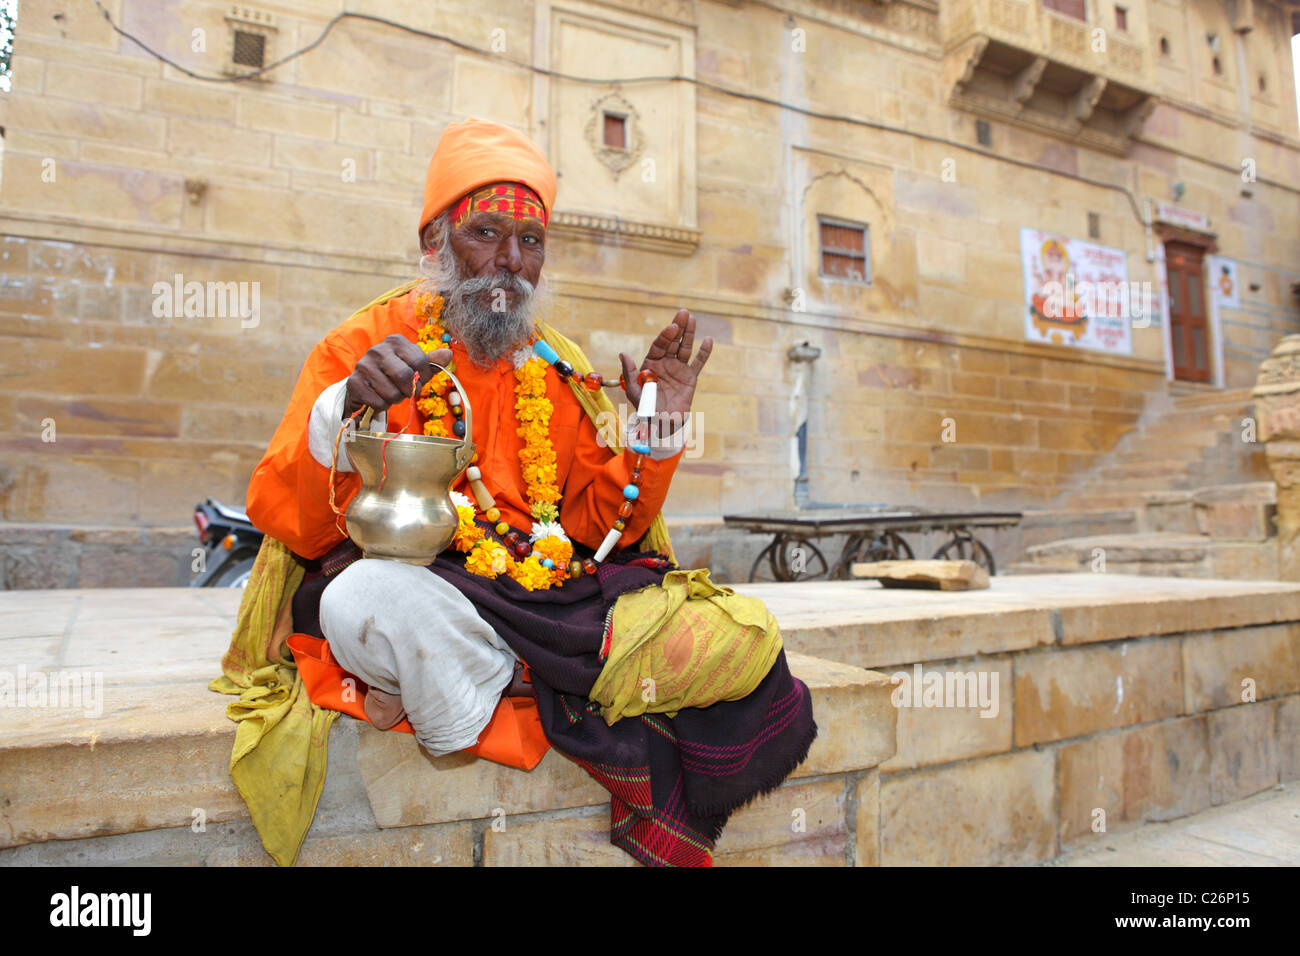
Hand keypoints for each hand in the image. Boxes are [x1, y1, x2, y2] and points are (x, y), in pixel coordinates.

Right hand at [343, 336, 451, 418]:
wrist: (365, 386)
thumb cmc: (394, 375)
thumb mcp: (415, 367)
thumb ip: (431, 362)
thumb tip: (447, 354)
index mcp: (395, 341)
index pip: (420, 361)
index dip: (423, 377)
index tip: (418, 380)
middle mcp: (377, 350)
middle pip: (405, 377)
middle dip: (410, 390)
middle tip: (405, 391)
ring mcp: (363, 365)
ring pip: (392, 393)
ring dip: (395, 399)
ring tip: (390, 393)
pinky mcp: (354, 383)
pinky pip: (378, 402)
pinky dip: (382, 406)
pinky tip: (378, 398)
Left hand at [618, 309, 711, 435]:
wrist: (662, 423)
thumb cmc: (645, 408)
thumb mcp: (634, 391)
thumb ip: (629, 373)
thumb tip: (623, 354)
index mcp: (651, 363)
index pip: (659, 345)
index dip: (665, 336)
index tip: (672, 327)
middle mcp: (665, 363)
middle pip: (672, 342)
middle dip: (678, 327)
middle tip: (683, 313)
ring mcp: (678, 369)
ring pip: (685, 348)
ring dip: (689, 334)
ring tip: (692, 319)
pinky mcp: (690, 377)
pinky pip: (698, 363)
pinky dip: (704, 352)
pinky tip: (708, 340)